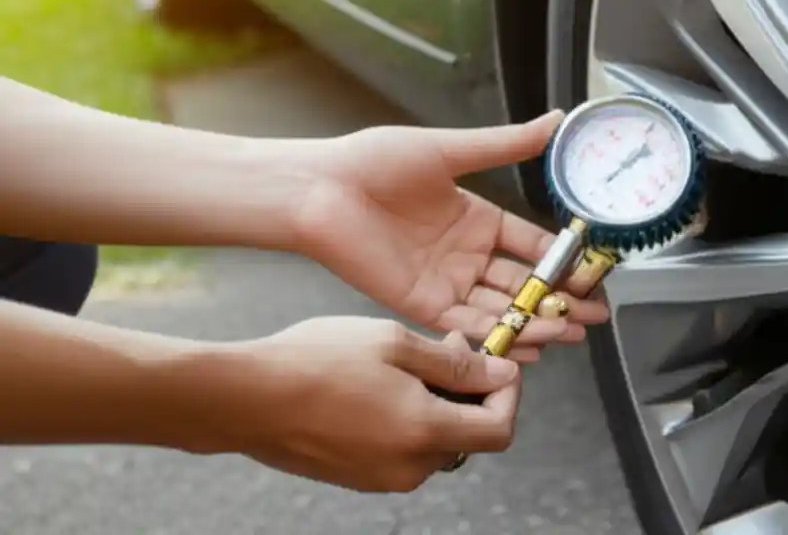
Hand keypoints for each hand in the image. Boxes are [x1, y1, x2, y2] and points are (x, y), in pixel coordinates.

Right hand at [222, 318, 520, 491]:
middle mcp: (408, 467)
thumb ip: (456, 364)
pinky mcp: (358, 477)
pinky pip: (403, 450)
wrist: (245, 398)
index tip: (496, 362)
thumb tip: (504, 375)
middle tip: (448, 347)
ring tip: (407, 360)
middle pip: (469, 436)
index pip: (500, 429)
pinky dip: (409, 418)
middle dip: (471, 391)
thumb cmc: (316, 361)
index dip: (508, 395)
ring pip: (436, 441)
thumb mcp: (395, 343)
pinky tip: (381, 384)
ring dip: (438, 403)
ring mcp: (381, 478)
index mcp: (425, 432)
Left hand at [291, 112, 610, 361]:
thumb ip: (506, 145)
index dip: (564, 261)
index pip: (532, 245)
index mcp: (476, 218)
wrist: (320, 190)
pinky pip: (469, 324)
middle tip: (596, 316)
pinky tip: (530, 344)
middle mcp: (466, 254)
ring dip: (537, 322)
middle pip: (524, 283)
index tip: (595, 273)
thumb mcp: (451, 150)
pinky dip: (499, 335)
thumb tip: (554, 120)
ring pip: (503, 308)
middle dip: (561, 301)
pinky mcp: (422, 304)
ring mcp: (446, 281)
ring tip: (573, 333)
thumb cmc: (374, 162)